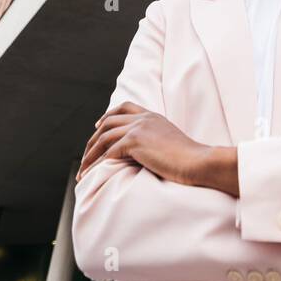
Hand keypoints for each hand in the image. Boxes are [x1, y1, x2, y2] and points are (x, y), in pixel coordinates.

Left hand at [76, 102, 210, 186]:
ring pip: (104, 137)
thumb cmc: (190, 159)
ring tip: (83, 170)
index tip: (98, 125)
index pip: (125, 107)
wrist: (198, 161)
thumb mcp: (171, 143)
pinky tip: (93, 174)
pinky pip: (109, 152)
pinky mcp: (136, 141)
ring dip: (90, 154)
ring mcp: (139, 128)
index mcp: (153, 116)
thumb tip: (147, 151)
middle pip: (108, 122)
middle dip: (93, 138)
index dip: (108, 115)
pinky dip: (98, 163)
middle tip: (85, 154)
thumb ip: (157, 140)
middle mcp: (144, 118)